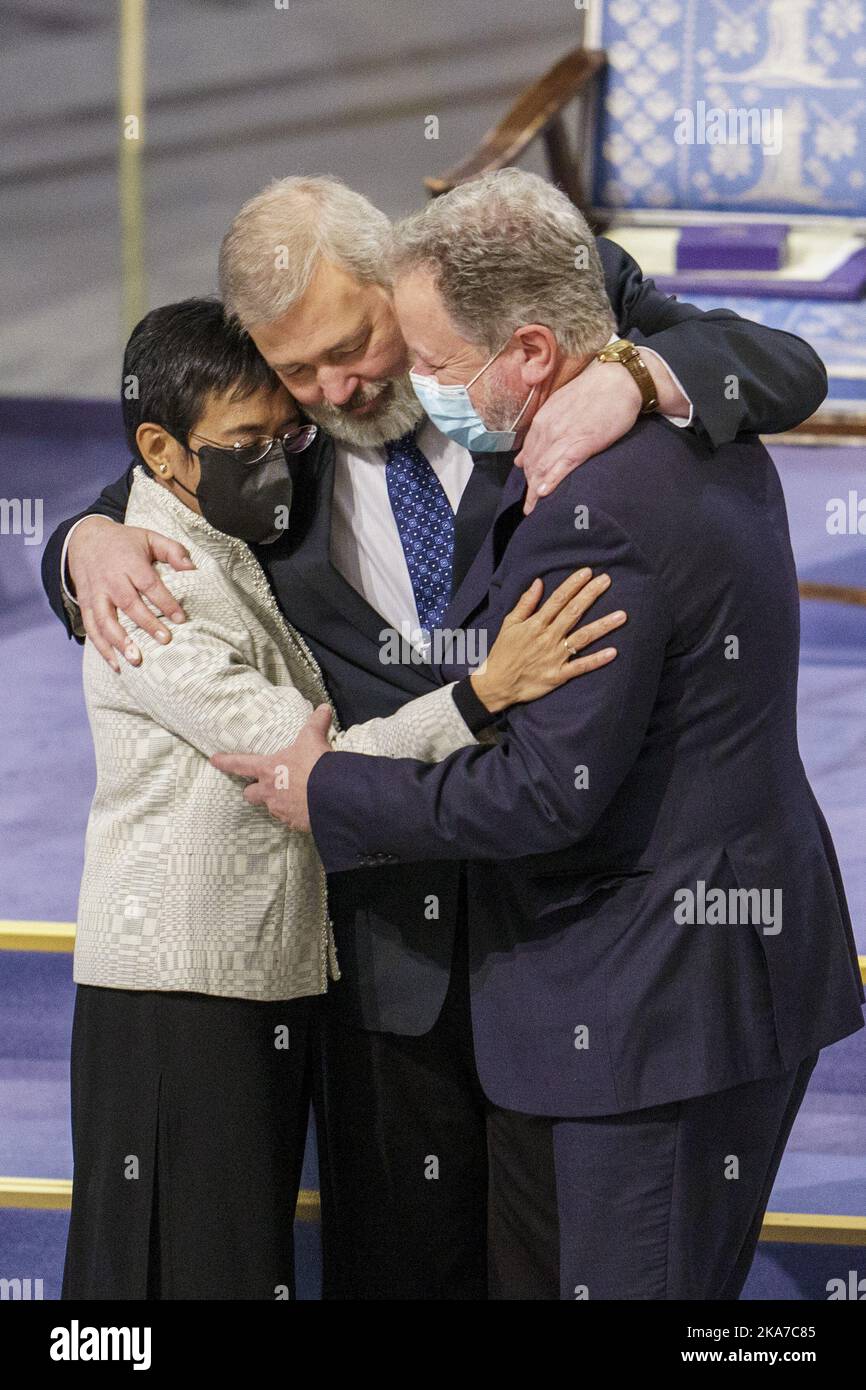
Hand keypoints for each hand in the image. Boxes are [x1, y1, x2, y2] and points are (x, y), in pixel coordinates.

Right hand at [68, 516, 194, 670]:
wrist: (84, 539)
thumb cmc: (124, 542)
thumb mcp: (149, 537)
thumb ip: (172, 550)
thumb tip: (192, 568)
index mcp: (129, 563)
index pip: (149, 584)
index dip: (165, 601)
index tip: (181, 619)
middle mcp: (111, 580)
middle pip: (128, 604)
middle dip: (146, 624)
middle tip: (165, 640)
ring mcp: (96, 594)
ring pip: (105, 620)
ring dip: (120, 642)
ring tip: (136, 660)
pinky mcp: (86, 605)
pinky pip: (91, 629)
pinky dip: (102, 648)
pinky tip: (117, 665)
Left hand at [210, 705, 333, 831]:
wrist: (331, 794)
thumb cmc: (315, 764)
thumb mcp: (313, 738)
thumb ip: (316, 722)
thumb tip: (324, 708)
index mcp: (268, 768)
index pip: (240, 763)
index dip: (225, 761)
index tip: (214, 760)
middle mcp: (269, 791)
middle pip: (250, 794)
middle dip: (253, 792)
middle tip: (263, 788)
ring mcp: (280, 810)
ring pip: (272, 808)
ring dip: (279, 803)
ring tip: (295, 797)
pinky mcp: (294, 823)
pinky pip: (291, 820)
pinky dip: (297, 815)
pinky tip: (309, 809)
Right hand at [470, 569, 625, 711]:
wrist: (496, 684)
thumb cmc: (502, 653)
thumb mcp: (509, 624)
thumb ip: (525, 603)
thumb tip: (539, 582)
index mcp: (536, 624)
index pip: (558, 599)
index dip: (573, 584)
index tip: (588, 572)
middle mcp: (548, 637)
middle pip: (573, 612)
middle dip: (591, 595)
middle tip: (607, 581)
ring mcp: (555, 657)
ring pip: (583, 638)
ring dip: (603, 626)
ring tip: (622, 615)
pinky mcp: (558, 675)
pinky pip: (580, 667)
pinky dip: (596, 660)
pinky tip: (613, 652)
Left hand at [515, 351, 686, 513]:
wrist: (619, 379)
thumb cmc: (595, 392)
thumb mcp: (561, 406)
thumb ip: (544, 429)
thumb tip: (525, 454)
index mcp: (542, 420)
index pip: (528, 454)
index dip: (526, 475)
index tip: (527, 491)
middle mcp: (548, 429)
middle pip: (533, 465)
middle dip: (528, 489)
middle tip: (529, 509)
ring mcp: (564, 436)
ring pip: (543, 468)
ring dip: (535, 492)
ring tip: (533, 511)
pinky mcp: (582, 442)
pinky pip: (562, 465)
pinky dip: (551, 480)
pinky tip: (543, 494)